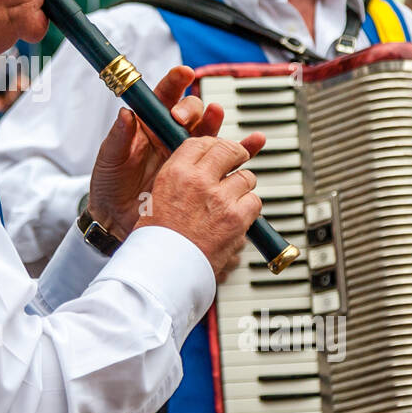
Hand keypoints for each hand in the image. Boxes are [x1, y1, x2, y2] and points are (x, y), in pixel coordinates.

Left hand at [88, 65, 264, 237]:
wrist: (118, 217)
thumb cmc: (110, 184)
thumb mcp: (110, 159)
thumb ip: (119, 137)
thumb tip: (125, 113)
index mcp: (149, 124)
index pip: (165, 96)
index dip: (175, 82)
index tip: (184, 73)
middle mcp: (171, 133)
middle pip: (190, 111)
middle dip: (191, 108)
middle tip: (182, 117)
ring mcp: (188, 153)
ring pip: (209, 130)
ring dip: (216, 121)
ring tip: (218, 115)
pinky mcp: (201, 173)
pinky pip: (226, 159)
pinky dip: (243, 148)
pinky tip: (256, 140)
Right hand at [134, 134, 263, 271]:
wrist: (166, 270)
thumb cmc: (158, 239)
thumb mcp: (157, 198)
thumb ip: (181, 178)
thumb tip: (202, 168)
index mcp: (175, 172)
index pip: (200, 142)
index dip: (213, 145)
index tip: (217, 151)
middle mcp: (198, 180)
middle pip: (228, 150)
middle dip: (235, 154)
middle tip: (237, 160)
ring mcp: (220, 198)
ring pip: (246, 177)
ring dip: (241, 187)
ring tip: (231, 200)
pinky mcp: (237, 217)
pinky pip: (254, 202)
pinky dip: (249, 210)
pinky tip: (237, 218)